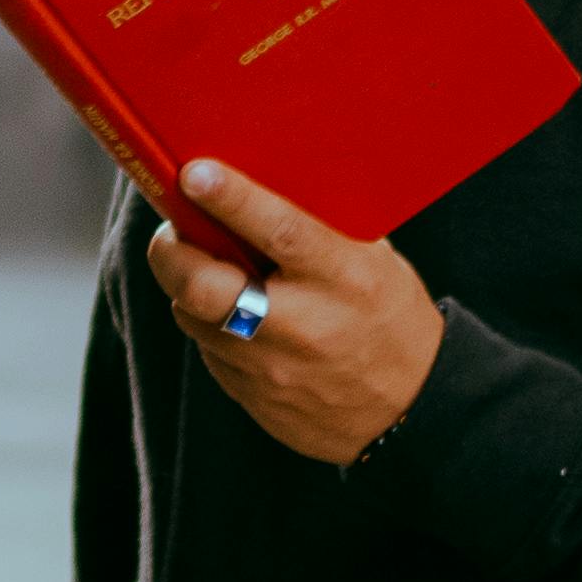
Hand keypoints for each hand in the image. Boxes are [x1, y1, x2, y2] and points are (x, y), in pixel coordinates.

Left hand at [149, 160, 442, 466]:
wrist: (409, 407)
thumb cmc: (387, 316)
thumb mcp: (375, 261)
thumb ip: (321, 226)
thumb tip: (257, 180)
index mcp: (344, 278)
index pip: (279, 231)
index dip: (231, 200)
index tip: (194, 174)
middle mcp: (305, 326)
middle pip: (205, 287)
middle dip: (172, 253)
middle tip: (173, 233)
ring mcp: (275, 370)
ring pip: (194, 317)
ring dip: (190, 289)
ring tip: (210, 274)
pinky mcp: (255, 398)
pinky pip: (208, 353)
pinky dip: (211, 328)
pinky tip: (236, 319)